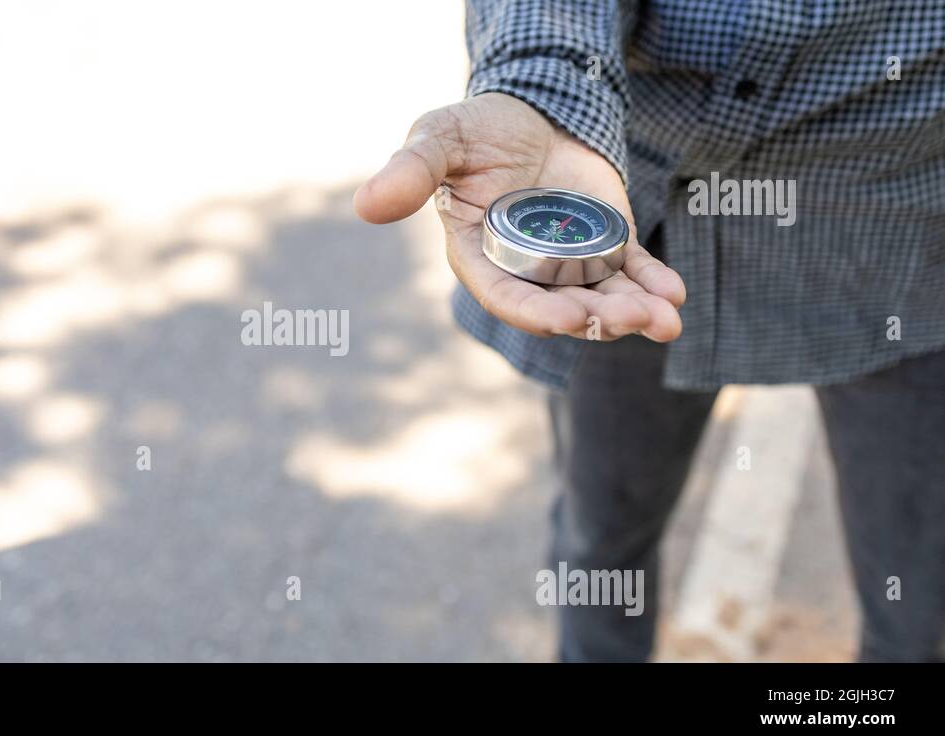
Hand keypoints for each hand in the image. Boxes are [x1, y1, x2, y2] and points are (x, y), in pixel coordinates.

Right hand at [354, 93, 683, 340]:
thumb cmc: (475, 130)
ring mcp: (569, 261)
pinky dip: (652, 285)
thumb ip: (412, 172)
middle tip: (632, 321)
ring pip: (601, 297)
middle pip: (562, 306)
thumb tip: (365, 205)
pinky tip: (673, 294)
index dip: (537, 312)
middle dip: (597, 319)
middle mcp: (526, 270)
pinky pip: (632, 272)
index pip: (507, 296)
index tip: (570, 318)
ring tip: (662, 318)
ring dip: (631, 312)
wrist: (531, 111)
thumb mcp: (440, 140)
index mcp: (481, 257)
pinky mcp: (606, 244)